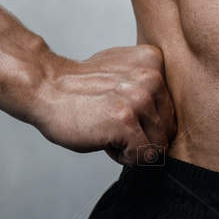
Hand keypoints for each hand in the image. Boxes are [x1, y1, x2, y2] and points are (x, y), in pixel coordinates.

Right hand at [31, 45, 176, 164]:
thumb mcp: (124, 73)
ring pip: (157, 145)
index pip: (171, 110)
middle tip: (111, 123)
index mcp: (155, 61)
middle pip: (168, 129)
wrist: (45, 88)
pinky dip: (123, 157)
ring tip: (106, 128)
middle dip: (141, 136)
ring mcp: (139, 98)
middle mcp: (152, 76)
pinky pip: (144, 157)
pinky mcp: (126, 121)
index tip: (120, 111)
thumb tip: (173, 121)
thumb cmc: (81, 89)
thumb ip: (150, 86)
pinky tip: (104, 139)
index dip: (146, 121)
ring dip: (132, 147)